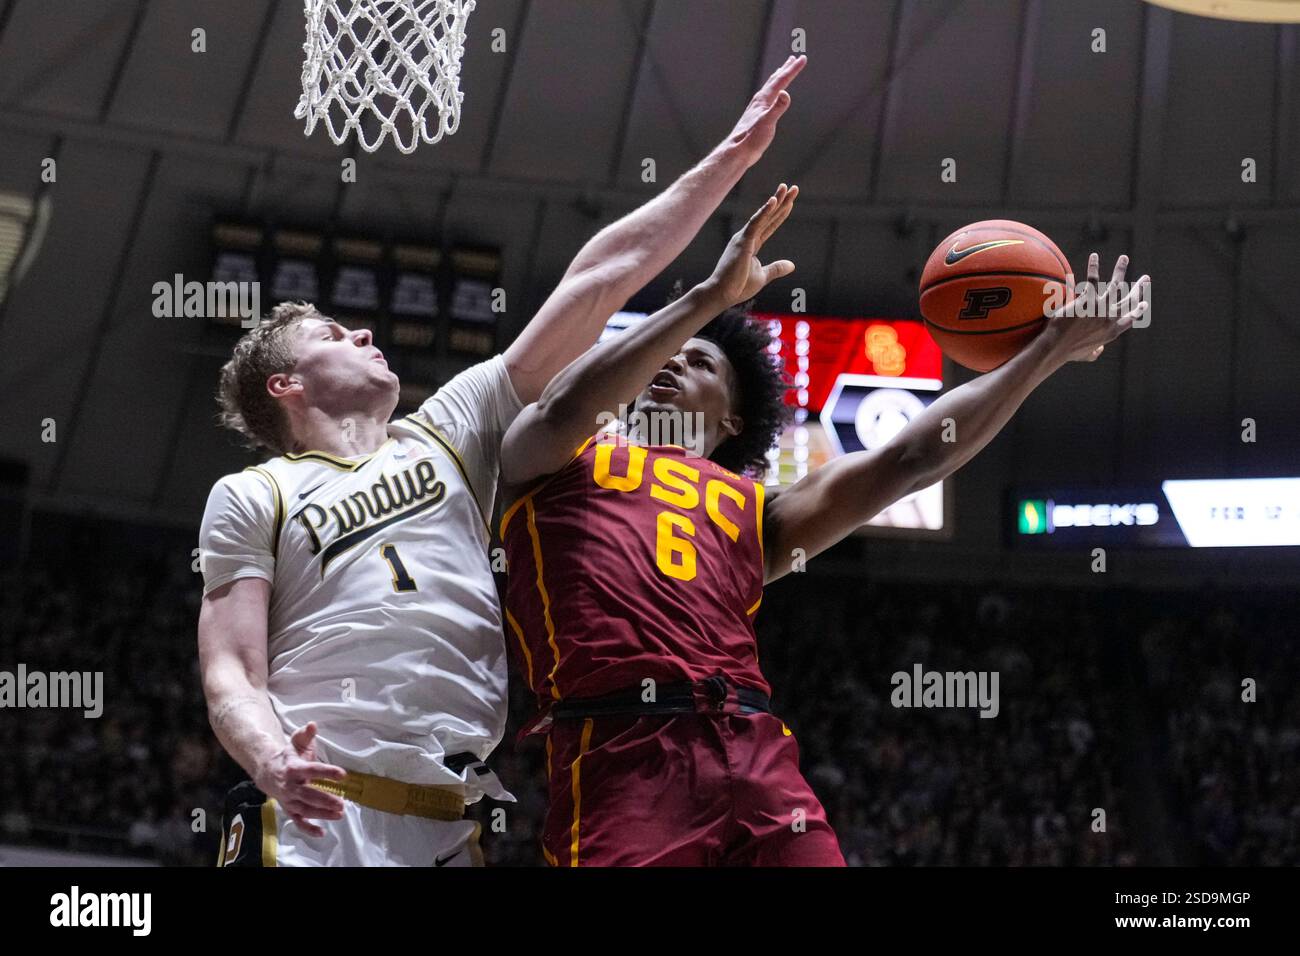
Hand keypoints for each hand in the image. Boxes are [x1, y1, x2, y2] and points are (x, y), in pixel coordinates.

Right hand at [253, 721, 347, 836]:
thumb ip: (305, 735)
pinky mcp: (289, 809)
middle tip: (342, 802)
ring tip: (340, 813)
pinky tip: (322, 833)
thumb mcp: (296, 743)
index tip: (342, 775)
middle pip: (308, 794)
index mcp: (294, 768)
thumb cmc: (288, 756)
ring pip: (305, 809)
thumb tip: (312, 725)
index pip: (312, 770)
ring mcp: (289, 800)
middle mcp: (290, 786)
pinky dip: (308, 828)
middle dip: (325, 799)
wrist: (266, 771)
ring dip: (322, 813)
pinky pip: (298, 821)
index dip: (327, 772)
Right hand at [704, 184, 797, 306]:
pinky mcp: (742, 242)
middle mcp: (747, 237)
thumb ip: (776, 268)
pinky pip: (755, 223)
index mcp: (752, 244)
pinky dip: (765, 212)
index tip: (790, 201)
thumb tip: (792, 265)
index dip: (780, 213)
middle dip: (781, 201)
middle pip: (769, 216)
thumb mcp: (763, 276)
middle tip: (793, 187)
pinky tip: (774, 201)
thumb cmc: (738, 286)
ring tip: (786, 187)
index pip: (770, 225)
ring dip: (776, 201)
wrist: (722, 294)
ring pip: (763, 216)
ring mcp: (744, 238)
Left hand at [723, 55, 806, 165]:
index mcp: (763, 99)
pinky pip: (767, 98)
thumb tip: (785, 93)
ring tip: (783, 70)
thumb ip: (777, 108)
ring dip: (778, 77)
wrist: (738, 152)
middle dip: (786, 69)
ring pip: (770, 88)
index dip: (793, 69)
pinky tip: (773, 95)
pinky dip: (773, 91)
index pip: (781, 80)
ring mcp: (757, 108)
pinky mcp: (757, 116)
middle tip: (795, 58)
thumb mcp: (767, 123)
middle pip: (775, 80)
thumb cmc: (752, 139)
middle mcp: (759, 100)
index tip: (803, 59)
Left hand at [1045, 253, 1149, 362]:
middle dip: (1139, 288)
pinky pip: (1093, 279)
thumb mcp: (1085, 356)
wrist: (1056, 347)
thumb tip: (1099, 351)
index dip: (1138, 310)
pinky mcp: (1087, 300)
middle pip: (1129, 300)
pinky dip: (1094, 266)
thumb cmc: (1068, 353)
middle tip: (1146, 278)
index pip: (1130, 318)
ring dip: (1121, 269)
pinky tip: (1094, 256)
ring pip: (1116, 284)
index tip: (1144, 302)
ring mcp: (1100, 308)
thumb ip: (1095, 352)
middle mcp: (1110, 318)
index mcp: (1112, 332)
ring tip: (1124, 258)